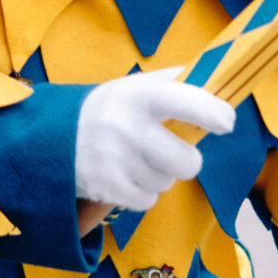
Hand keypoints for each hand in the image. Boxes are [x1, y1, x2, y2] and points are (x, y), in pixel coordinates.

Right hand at [74, 68, 231, 212]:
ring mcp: (115, 160)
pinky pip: (149, 200)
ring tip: (137, 159)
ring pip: (168, 182)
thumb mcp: (132, 86)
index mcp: (137, 95)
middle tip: (172, 150)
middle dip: (187, 159)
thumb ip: (172, 81)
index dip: (212, 113)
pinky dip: (144, 192)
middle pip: (187, 161)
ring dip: (160, 174)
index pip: (184, 101)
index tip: (227, 121)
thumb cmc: (108, 110)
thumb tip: (217, 77)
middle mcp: (126, 127)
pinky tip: (127, 175)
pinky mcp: (106, 188)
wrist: (50, 136)